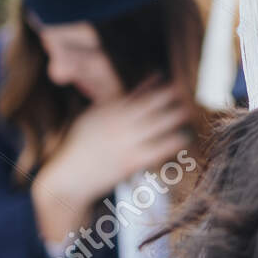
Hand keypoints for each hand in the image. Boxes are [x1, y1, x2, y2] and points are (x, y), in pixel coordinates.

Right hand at [31, 82, 193, 246]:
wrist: (69, 177)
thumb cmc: (82, 142)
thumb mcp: (96, 115)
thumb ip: (121, 98)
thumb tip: (149, 80)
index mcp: (109, 110)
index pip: (140, 95)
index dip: (161, 89)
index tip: (176, 84)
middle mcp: (118, 123)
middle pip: (152, 106)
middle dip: (171, 99)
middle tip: (187, 94)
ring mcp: (125, 142)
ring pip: (157, 125)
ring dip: (175, 117)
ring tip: (188, 112)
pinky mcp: (130, 162)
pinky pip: (157, 149)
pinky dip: (172, 142)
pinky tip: (183, 138)